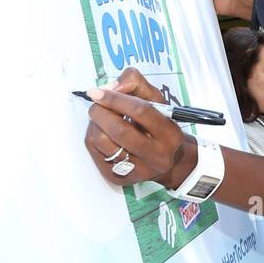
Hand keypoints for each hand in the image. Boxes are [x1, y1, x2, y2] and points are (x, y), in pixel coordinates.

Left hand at [82, 67, 196, 188]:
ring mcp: (138, 170)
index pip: (140, 111)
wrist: (169, 161)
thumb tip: (110, 87)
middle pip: (119, 130)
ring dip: (94, 125)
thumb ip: (135, 83)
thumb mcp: (156, 100)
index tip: (97, 92)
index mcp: (169, 134)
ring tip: (100, 120)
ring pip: (103, 143)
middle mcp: (157, 155)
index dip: (115, 99)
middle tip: (96, 105)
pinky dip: (93, 138)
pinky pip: (96, 154)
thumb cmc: (159, 126)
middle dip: (100, 112)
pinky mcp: (121, 179)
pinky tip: (102, 134)